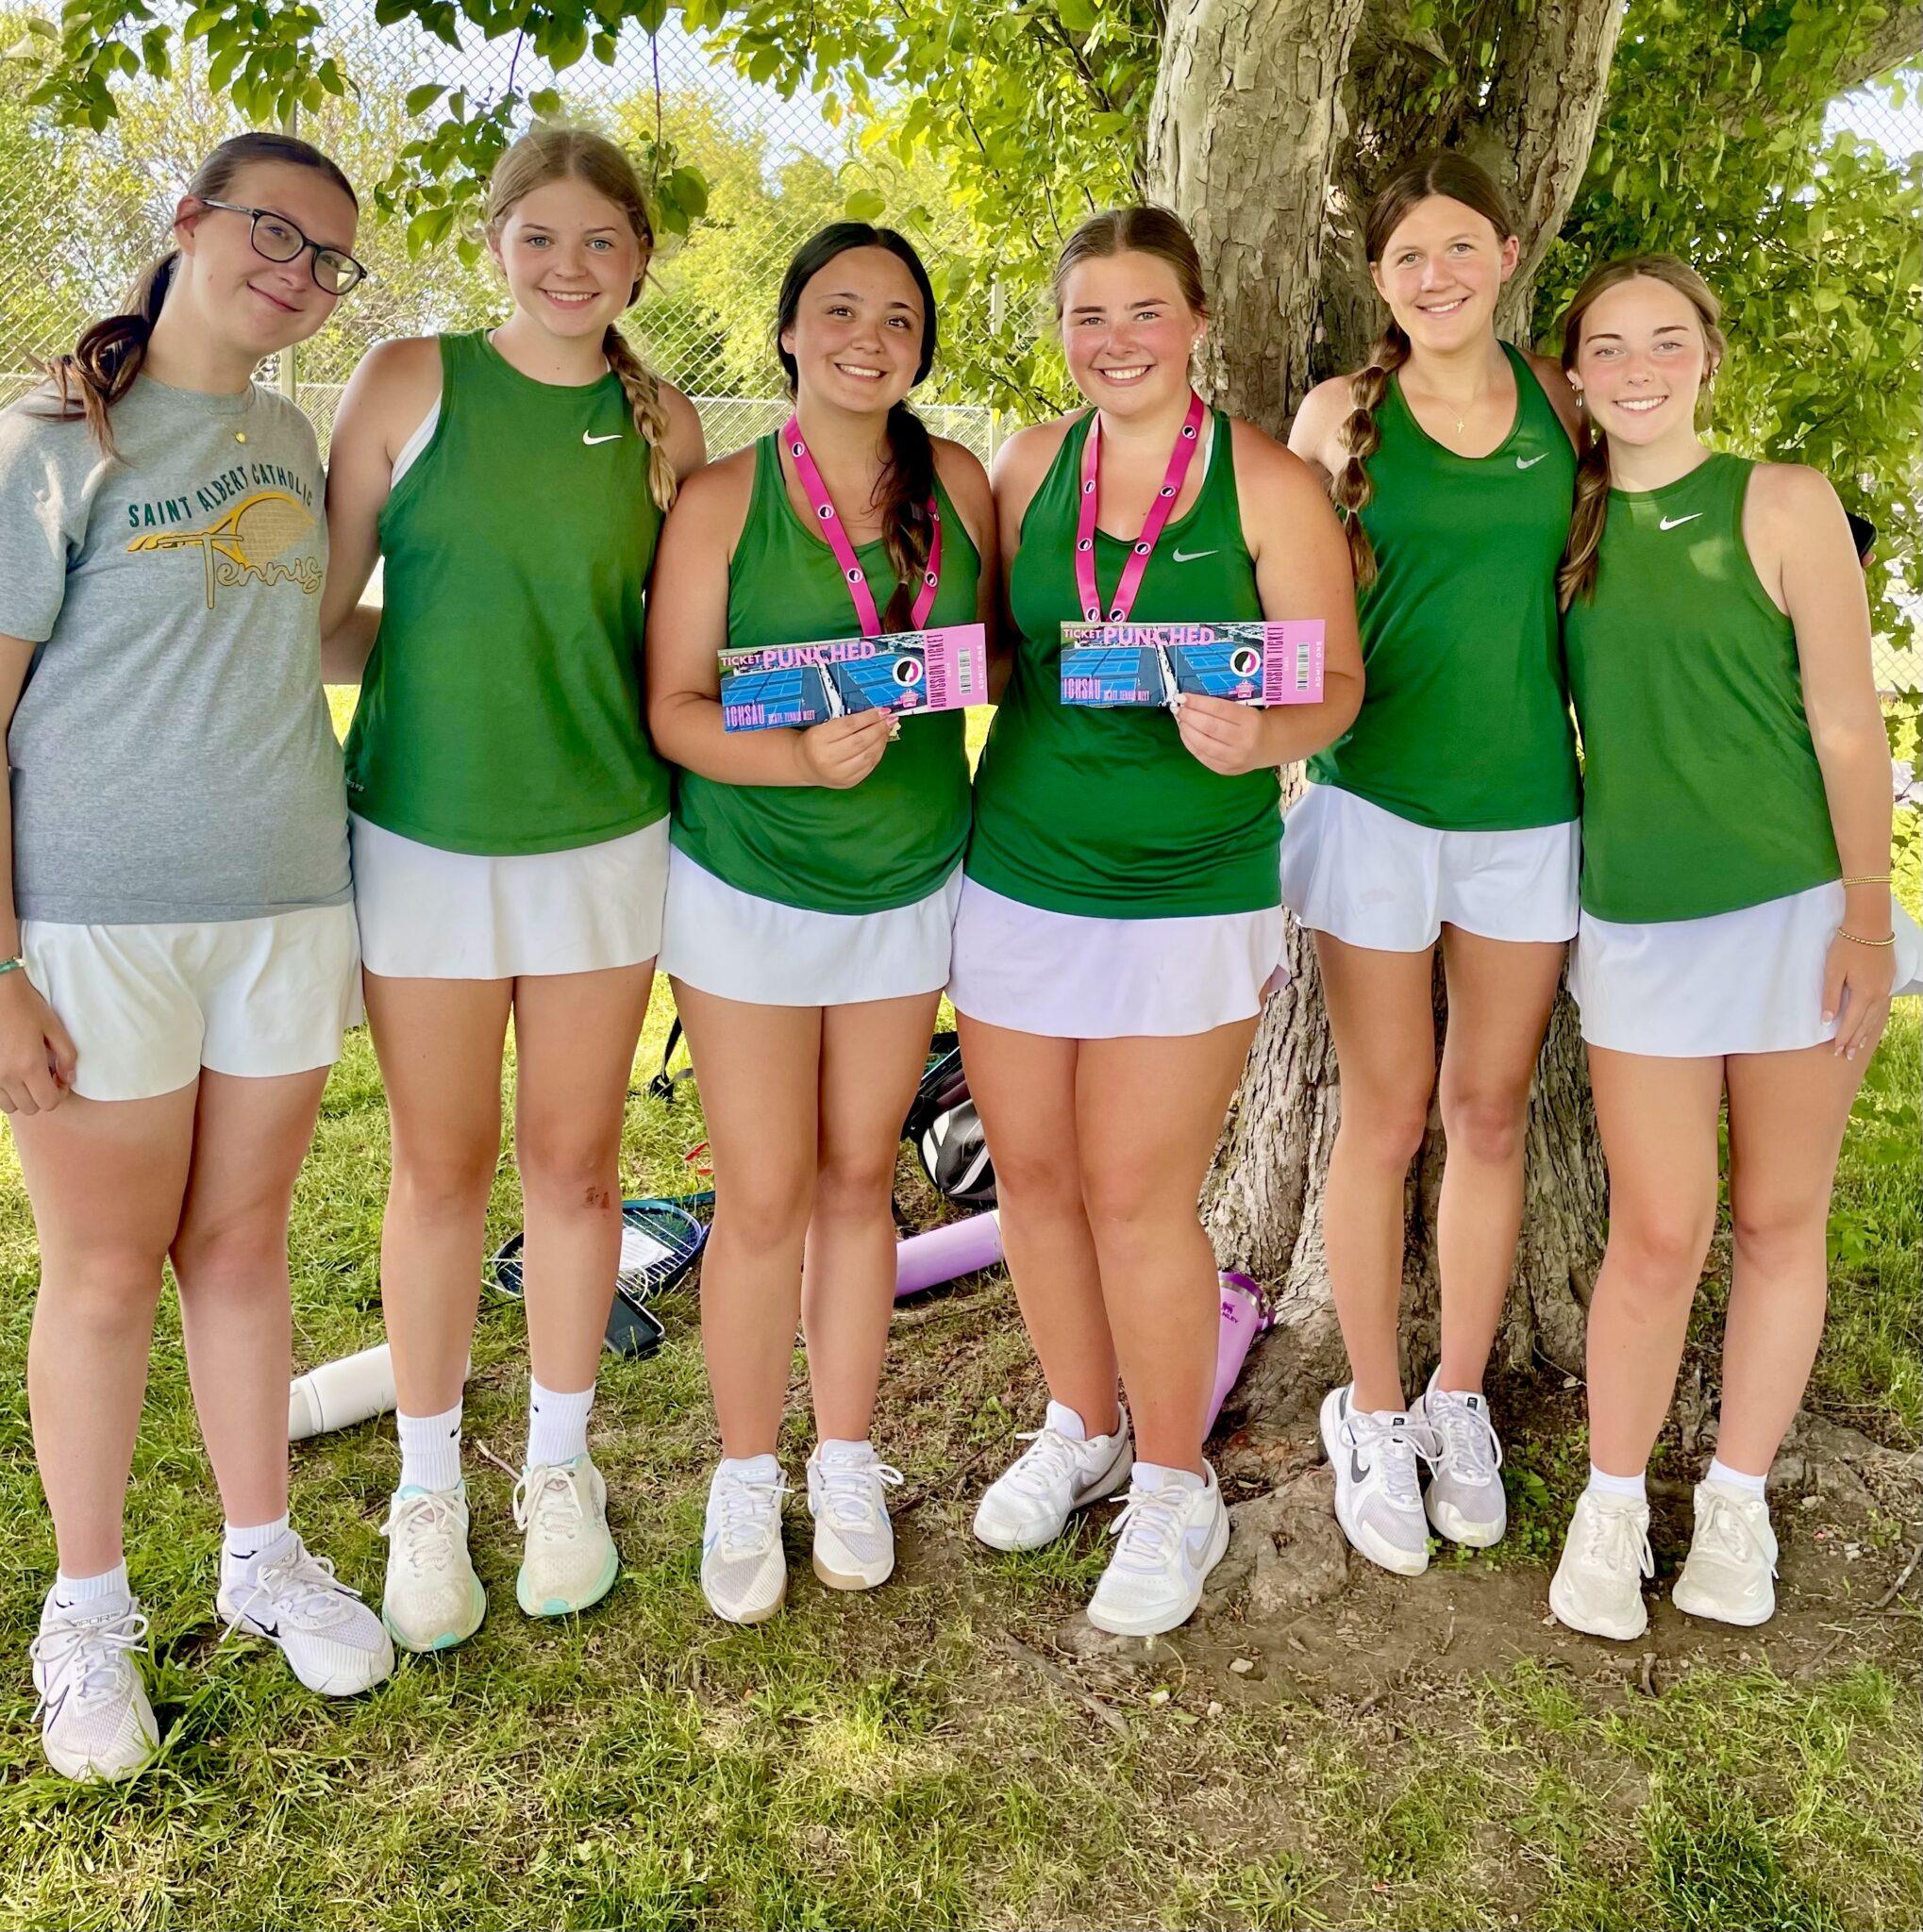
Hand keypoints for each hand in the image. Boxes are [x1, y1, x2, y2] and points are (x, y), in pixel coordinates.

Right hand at [0, 969, 77, 1115]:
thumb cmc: (26, 1007)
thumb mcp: (55, 1028)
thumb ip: (67, 1055)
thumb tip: (68, 1078)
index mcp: (28, 1066)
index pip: (48, 1103)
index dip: (59, 1094)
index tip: (60, 1078)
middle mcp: (6, 1076)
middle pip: (31, 1108)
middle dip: (43, 1095)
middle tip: (46, 1074)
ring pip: (11, 1105)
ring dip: (23, 1095)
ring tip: (28, 1074)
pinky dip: (7, 1091)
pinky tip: (13, 1072)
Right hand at [796, 710, 892, 788]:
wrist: (804, 765)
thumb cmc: (815, 741)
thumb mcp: (823, 726)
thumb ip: (846, 721)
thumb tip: (876, 714)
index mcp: (818, 739)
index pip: (849, 725)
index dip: (869, 717)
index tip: (882, 710)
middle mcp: (827, 758)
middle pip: (861, 741)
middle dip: (879, 728)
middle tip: (889, 719)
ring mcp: (838, 773)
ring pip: (868, 754)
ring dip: (881, 740)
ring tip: (886, 729)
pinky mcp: (848, 782)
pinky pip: (869, 766)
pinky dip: (878, 753)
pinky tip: (881, 743)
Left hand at [1175, 693, 1266, 775]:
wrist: (1267, 746)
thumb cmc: (1251, 722)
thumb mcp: (1245, 708)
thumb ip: (1221, 705)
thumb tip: (1189, 701)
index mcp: (1250, 720)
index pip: (1219, 709)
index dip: (1197, 702)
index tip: (1181, 697)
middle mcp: (1244, 741)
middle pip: (1209, 727)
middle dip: (1188, 716)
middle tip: (1177, 709)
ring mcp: (1234, 758)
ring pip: (1203, 744)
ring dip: (1186, 730)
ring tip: (1180, 720)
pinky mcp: (1225, 769)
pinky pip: (1202, 756)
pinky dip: (1189, 743)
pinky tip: (1185, 732)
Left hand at [1822, 928, 1894, 1061]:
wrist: (1870, 926)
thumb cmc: (1847, 946)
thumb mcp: (1833, 971)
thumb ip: (1830, 996)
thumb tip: (1826, 1020)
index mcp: (1864, 994)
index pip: (1851, 1023)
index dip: (1843, 1038)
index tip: (1836, 1051)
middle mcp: (1878, 994)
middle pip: (1865, 1024)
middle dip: (1855, 1040)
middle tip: (1846, 1056)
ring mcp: (1885, 987)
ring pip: (1875, 1017)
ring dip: (1865, 1032)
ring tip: (1858, 1046)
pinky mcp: (1888, 980)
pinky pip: (1880, 1007)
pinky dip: (1874, 1019)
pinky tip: (1870, 1022)